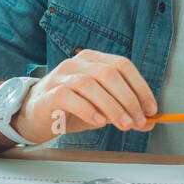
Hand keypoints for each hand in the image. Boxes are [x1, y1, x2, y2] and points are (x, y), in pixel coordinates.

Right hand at [14, 49, 157, 144]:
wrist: (33, 115)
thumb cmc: (69, 108)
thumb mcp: (100, 108)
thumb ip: (123, 111)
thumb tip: (149, 122)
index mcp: (93, 60)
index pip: (123, 65)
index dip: (140, 87)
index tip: (151, 109)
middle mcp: (77, 63)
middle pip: (109, 74)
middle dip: (129, 99)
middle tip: (139, 121)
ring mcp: (61, 76)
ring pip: (91, 84)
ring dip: (112, 107)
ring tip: (123, 124)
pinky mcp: (50, 93)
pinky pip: (71, 97)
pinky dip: (89, 110)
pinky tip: (98, 122)